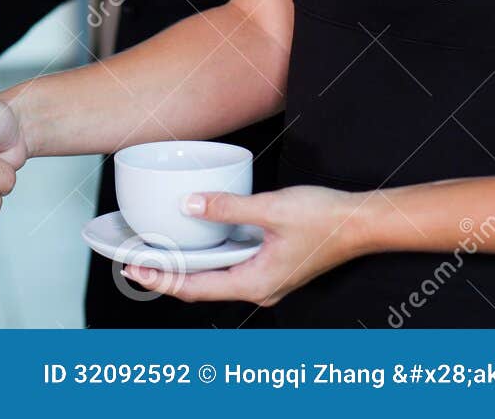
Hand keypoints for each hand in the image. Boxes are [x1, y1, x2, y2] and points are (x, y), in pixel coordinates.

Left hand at [122, 186, 366, 306]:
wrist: (362, 223)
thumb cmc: (325, 220)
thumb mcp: (271, 209)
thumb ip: (228, 208)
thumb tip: (190, 206)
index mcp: (255, 283)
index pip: (195, 288)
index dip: (161, 279)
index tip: (133, 269)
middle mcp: (259, 288)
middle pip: (201, 287)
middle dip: (166, 276)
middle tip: (133, 261)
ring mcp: (266, 279)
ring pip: (215, 278)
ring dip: (185, 267)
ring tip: (156, 252)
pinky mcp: (272, 266)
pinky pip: (231, 267)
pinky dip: (208, 258)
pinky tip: (196, 241)